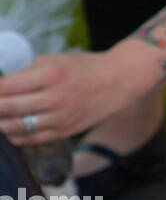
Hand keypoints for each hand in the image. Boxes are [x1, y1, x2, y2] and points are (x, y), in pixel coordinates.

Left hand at [0, 48, 151, 145]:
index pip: (5, 86)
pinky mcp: (64, 131)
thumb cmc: (85, 68)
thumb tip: (1, 87)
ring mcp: (60, 117)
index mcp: (51, 75)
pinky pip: (29, 139)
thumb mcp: (54, 61)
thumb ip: (27, 73)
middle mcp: (55, 98)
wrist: (119, 81)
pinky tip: (9, 127)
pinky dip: (13, 135)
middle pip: (6, 108)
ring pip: (14, 127)